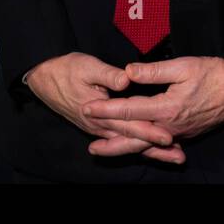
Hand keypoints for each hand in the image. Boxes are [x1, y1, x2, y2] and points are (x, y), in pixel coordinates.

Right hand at [24, 52, 176, 161]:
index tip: (168, 136)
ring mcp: (99, 128)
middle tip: (179, 156)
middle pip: (132, 140)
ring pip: (128, 143)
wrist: (44, 79)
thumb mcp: (87, 66)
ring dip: (151, 151)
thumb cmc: (67, 70)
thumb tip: (126, 79)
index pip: (129, 124)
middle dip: (156, 148)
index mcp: (99, 112)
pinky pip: (122, 140)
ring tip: (174, 157)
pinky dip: (138, 146)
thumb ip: (108, 74)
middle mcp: (100, 125)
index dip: (149, 131)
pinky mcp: (99, 126)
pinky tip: (152, 149)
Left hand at [82, 56, 223, 164]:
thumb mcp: (185, 66)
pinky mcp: (186, 134)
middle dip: (111, 142)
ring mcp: (179, 133)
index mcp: (167, 108)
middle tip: (90, 147)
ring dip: (124, 149)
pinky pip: (159, 145)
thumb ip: (154, 71)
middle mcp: (170, 126)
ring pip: (146, 146)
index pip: (130, 110)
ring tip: (105, 151)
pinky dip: (143, 149)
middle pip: (134, 139)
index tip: (88, 108)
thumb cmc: (215, 74)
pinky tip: (136, 149)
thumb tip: (128, 72)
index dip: (107, 109)